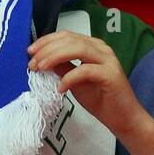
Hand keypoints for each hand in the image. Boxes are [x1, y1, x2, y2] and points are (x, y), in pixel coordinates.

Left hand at [28, 32, 150, 141]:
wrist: (123, 119)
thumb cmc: (100, 99)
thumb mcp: (74, 81)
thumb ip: (62, 67)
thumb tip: (42, 59)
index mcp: (93, 46)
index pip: (67, 36)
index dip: (46, 41)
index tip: (30, 52)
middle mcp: (102, 49)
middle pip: (70, 40)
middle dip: (47, 49)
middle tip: (32, 63)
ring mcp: (108, 60)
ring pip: (77, 49)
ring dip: (54, 57)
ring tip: (41, 69)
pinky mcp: (111, 74)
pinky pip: (85, 70)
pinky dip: (69, 78)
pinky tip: (60, 88)